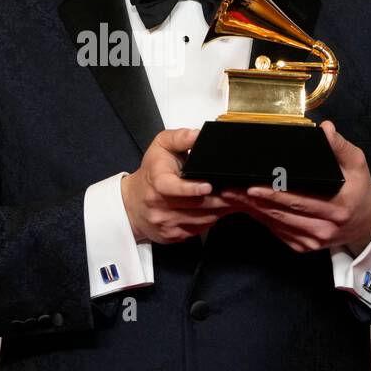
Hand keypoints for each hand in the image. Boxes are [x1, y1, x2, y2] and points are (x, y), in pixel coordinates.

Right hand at [120, 128, 238, 244]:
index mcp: (157, 181)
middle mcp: (159, 205)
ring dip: (220, 210)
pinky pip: (199, 229)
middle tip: (238, 192)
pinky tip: (219, 209)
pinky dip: (212, 219)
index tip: (208, 185)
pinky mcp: (172, 235)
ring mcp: (166, 222)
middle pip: (196, 206)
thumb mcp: (161, 147)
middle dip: (220, 199)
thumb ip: (180, 138)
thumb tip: (198, 134)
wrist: (132, 203)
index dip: (191, 188)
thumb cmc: (151, 172)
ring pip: (202, 219)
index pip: (172, 188)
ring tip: (234, 199)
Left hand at [219, 119, 370, 253]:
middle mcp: (324, 229)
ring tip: (230, 195)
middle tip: (228, 188)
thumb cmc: (359, 189)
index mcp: (337, 208)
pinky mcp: (303, 247)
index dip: (273, 194)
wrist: (368, 222)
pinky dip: (261, 218)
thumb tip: (325, 128)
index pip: (299, 200)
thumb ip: (340, 146)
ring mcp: (312, 241)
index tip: (251, 185)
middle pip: (281, 214)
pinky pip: (277, 231)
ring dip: (251, 210)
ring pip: (275, 224)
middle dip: (252, 201)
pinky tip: (246, 206)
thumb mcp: (357, 164)